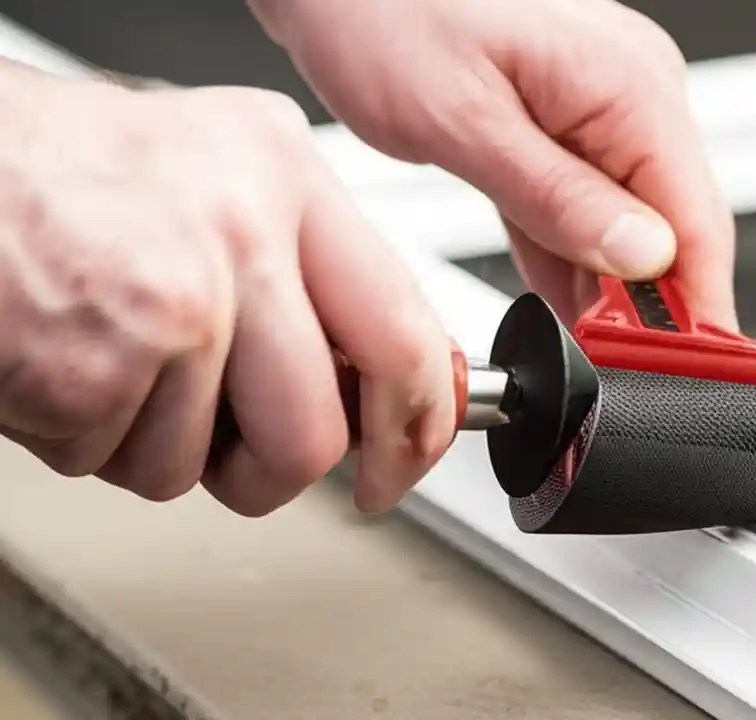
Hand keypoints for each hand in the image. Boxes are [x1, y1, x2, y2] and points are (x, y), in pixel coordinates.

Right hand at [0, 62, 453, 514]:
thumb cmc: (62, 168)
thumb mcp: (221, 174)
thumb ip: (306, 268)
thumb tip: (372, 380)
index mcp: (284, 176)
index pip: (402, 332)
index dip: (413, 424)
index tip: (400, 461)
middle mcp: (241, 231)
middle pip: (311, 434)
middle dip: (266, 474)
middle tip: (228, 453)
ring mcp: (174, 301)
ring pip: (195, 464)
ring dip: (143, 443)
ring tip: (104, 357)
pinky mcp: (94, 364)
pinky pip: (108, 462)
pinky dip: (74, 435)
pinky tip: (55, 359)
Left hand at [252, 0, 738, 327]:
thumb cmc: (383, 12)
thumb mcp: (466, 123)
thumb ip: (557, 198)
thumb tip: (641, 259)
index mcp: (628, 84)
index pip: (696, 221)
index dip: (697, 311)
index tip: (684, 374)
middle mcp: (632, 89)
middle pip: (672, 228)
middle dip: (647, 310)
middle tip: (613, 373)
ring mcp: (604, 105)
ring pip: (630, 224)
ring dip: (607, 289)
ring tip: (581, 347)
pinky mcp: (571, 119)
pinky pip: (589, 203)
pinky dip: (573, 253)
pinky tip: (561, 301)